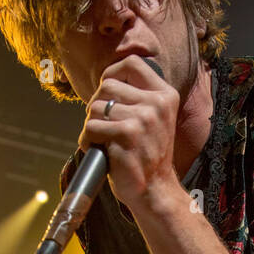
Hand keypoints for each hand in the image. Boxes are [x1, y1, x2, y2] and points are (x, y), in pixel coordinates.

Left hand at [79, 55, 179, 211]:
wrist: (155, 191)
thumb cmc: (147, 156)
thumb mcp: (154, 119)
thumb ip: (138, 97)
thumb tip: (105, 80)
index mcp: (165, 95)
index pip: (131, 63)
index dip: (111, 73)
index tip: (106, 93)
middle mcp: (157, 104)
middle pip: (107, 85)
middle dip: (96, 105)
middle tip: (102, 125)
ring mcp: (143, 119)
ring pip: (95, 108)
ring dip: (91, 126)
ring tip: (102, 141)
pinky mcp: (126, 136)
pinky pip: (91, 128)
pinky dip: (87, 141)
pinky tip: (99, 151)